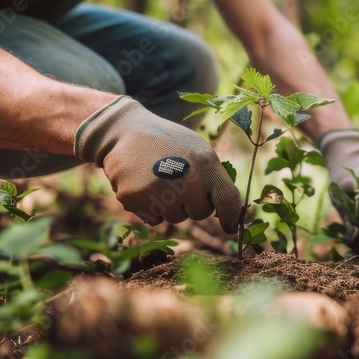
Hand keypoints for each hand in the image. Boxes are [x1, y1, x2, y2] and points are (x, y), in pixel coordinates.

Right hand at [74, 96, 241, 232]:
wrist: (126, 130)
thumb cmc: (170, 143)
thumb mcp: (199, 150)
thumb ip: (214, 177)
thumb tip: (232, 212)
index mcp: (205, 163)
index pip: (227, 200)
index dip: (231, 217)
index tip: (230, 228)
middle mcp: (184, 178)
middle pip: (200, 213)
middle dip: (193, 204)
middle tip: (179, 181)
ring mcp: (158, 190)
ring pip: (175, 218)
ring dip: (170, 205)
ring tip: (159, 179)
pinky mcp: (134, 198)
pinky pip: (152, 219)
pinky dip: (150, 207)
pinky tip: (144, 184)